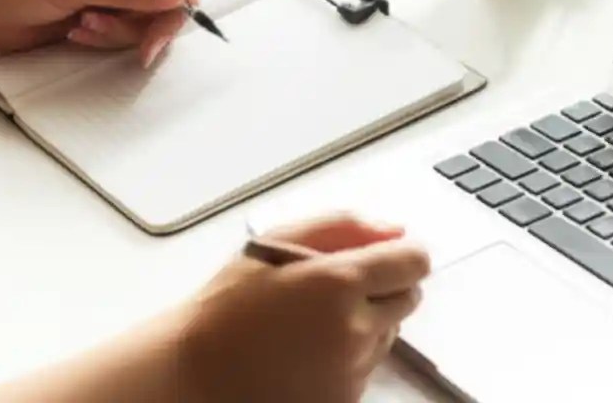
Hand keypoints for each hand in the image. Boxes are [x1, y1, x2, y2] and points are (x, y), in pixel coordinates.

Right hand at [177, 212, 430, 402]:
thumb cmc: (229, 306)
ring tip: (315, 324)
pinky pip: (368, 367)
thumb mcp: (276, 242)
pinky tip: (311, 352)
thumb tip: (396, 231)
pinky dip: (351, 357)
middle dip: (386, 288)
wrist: (197, 376)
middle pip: (409, 298)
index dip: (403, 256)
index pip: (415, 262)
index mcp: (340, 282)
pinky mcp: (346, 398)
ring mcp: (352, 370)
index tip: (385, 257)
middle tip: (340, 289)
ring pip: (390, 333)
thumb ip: (343, 226)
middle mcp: (355, 329)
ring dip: (367, 323)